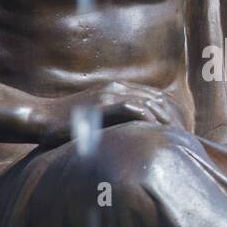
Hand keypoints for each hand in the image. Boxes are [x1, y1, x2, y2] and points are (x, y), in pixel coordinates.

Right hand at [34, 83, 185, 147]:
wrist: (40, 118)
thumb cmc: (64, 125)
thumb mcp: (95, 120)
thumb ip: (113, 122)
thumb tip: (131, 138)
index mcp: (118, 90)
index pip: (156, 97)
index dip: (172, 114)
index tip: (182, 132)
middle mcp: (117, 88)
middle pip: (159, 98)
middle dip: (175, 118)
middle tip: (186, 138)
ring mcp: (110, 94)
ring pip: (151, 102)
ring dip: (167, 120)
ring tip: (178, 139)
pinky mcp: (102, 104)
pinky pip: (134, 108)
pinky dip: (150, 120)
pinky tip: (159, 134)